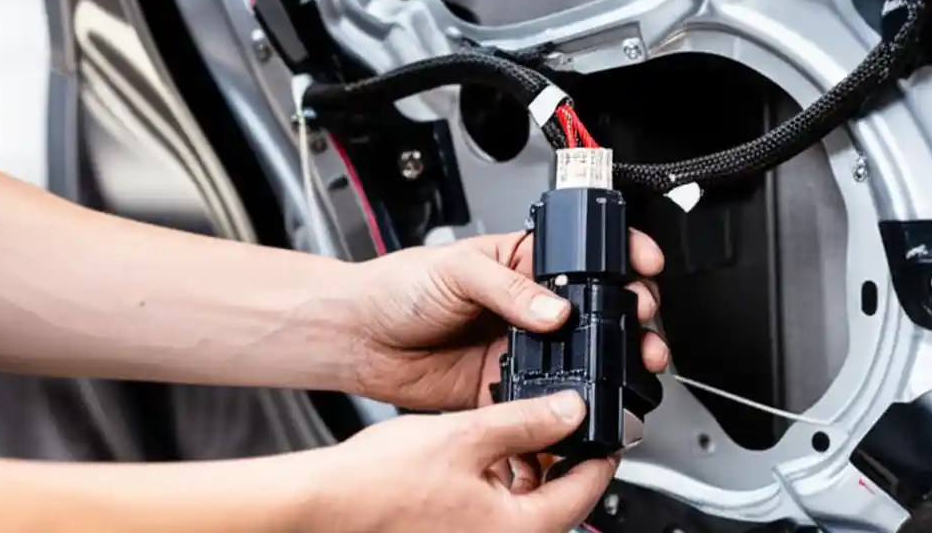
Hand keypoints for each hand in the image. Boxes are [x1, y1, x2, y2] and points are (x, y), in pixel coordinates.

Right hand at [303, 391, 613, 532]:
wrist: (323, 505)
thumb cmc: (381, 482)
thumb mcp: (468, 434)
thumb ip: (528, 422)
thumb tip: (571, 411)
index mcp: (519, 530)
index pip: (585, 492)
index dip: (599, 454)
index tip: (608, 431)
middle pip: (556, 503)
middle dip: (560, 460)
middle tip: (561, 421)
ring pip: (524, 508)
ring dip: (527, 471)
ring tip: (517, 432)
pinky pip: (493, 514)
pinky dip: (497, 485)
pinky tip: (480, 456)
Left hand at [346, 230, 667, 410]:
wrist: (360, 336)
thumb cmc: (398, 286)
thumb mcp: (458, 268)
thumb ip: (510, 289)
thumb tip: (555, 310)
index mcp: (522, 260)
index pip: (584, 255)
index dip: (621, 257)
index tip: (643, 265)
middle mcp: (530, 303)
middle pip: (596, 308)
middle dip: (630, 313)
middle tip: (641, 318)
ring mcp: (521, 345)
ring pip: (581, 353)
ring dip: (610, 359)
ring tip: (630, 360)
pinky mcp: (506, 384)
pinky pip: (547, 393)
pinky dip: (568, 398)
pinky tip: (578, 393)